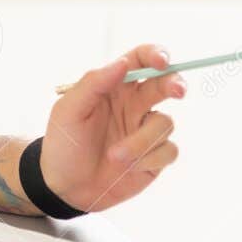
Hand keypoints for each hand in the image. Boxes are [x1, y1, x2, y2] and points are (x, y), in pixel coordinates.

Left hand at [39, 43, 182, 211]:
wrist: (66, 186)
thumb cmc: (63, 144)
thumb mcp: (68, 111)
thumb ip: (93, 83)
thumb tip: (122, 64)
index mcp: (112, 87)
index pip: (139, 61)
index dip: (155, 55)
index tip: (161, 61)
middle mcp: (133, 104)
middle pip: (165, 83)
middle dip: (175, 83)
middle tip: (178, 90)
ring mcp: (146, 129)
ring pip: (165, 123)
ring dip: (142, 141)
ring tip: (114, 156)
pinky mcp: (156, 155)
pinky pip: (169, 150)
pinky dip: (149, 158)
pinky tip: (128, 168)